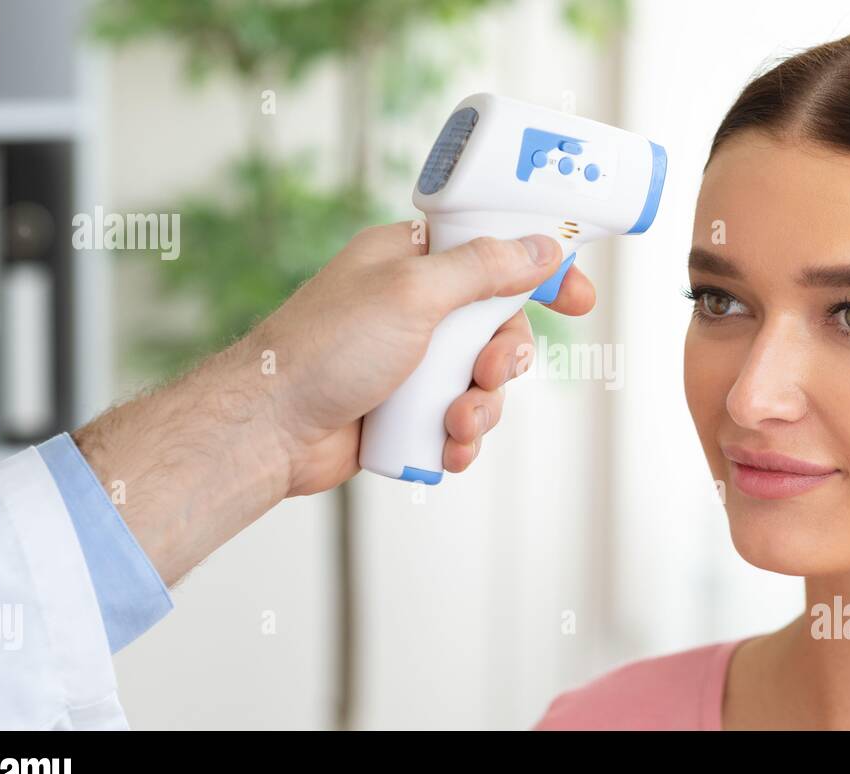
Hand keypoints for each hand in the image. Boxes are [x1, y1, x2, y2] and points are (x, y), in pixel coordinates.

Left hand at [257, 221, 594, 493]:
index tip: (578, 298)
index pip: (494, 250)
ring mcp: (412, 359)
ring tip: (455, 426)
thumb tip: (540, 246)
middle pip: (500, 325)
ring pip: (485, 379)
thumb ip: (482, 269)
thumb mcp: (412, 293)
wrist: (270, 430)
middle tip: (488, 374)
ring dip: (483, 407)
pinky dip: (463, 438)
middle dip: (504, 360)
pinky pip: (461, 419)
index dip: (540, 272)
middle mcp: (415, 305)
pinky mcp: (407, 407)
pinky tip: (447, 451)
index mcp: (412, 259)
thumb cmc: (326, 348)